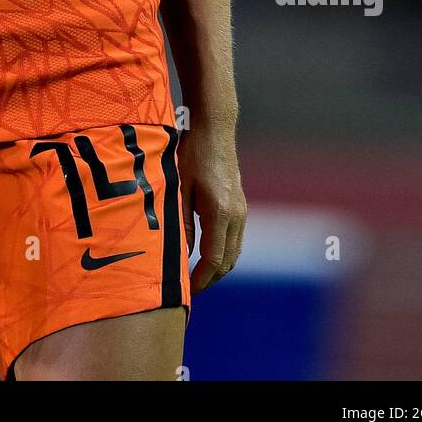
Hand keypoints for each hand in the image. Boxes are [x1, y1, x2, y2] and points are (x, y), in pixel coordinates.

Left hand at [178, 118, 246, 296]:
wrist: (214, 128)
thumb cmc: (191, 153)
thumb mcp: (179, 188)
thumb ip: (182, 223)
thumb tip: (182, 256)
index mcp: (220, 212)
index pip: (214, 260)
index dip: (201, 280)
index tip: (188, 293)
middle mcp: (236, 215)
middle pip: (228, 261)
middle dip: (210, 279)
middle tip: (189, 290)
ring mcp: (242, 210)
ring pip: (235, 251)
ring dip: (218, 267)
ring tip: (196, 276)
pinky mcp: (241, 204)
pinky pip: (236, 238)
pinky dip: (224, 252)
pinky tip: (206, 253)